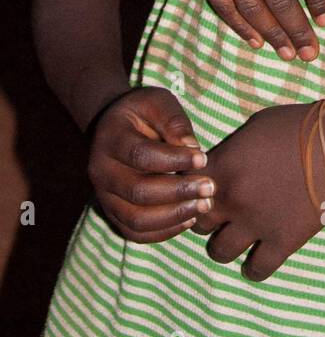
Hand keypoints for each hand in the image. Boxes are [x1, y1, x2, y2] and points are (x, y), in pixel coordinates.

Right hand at [87, 86, 214, 242]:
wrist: (115, 127)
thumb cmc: (143, 113)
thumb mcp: (158, 102)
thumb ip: (174, 121)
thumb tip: (191, 147)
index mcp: (111, 139)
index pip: (141, 155)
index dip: (174, 161)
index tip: (203, 159)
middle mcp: (101, 171)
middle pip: (138, 191)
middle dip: (179, 192)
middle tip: (210, 188)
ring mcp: (104, 196)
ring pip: (136, 219)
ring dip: (174, 216)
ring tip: (204, 205)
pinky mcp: (113, 214)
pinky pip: (135, 233)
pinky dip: (163, 232)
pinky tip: (189, 218)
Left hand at [191, 102, 324, 281]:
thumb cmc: (301, 126)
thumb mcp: (254, 127)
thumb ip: (229, 152)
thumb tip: (215, 168)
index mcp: (222, 167)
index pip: (183, 189)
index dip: (191, 191)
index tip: (204, 191)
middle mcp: (232, 198)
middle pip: (196, 223)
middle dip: (208, 218)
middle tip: (224, 213)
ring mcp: (256, 222)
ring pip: (218, 252)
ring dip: (225, 244)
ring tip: (239, 236)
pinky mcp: (283, 241)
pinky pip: (256, 269)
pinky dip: (254, 266)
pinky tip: (260, 255)